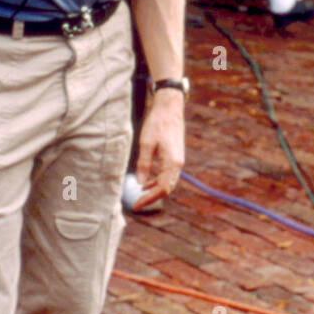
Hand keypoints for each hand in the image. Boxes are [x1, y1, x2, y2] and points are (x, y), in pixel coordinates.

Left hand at [133, 92, 184, 209]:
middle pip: (167, 188)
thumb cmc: (157, 123)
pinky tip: (146, 182)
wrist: (170, 108)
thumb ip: (143, 164)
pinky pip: (168, 174)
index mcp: (172, 162)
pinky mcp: (175, 156)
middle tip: (136, 203)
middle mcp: (178, 163)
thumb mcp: (146, 143)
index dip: (149, 199)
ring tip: (139, 194)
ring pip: (168, 182)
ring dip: (155, 190)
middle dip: (152, 197)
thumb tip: (140, 183)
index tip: (136, 205)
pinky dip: (158, 181)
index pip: (162, 188)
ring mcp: (178, 160)